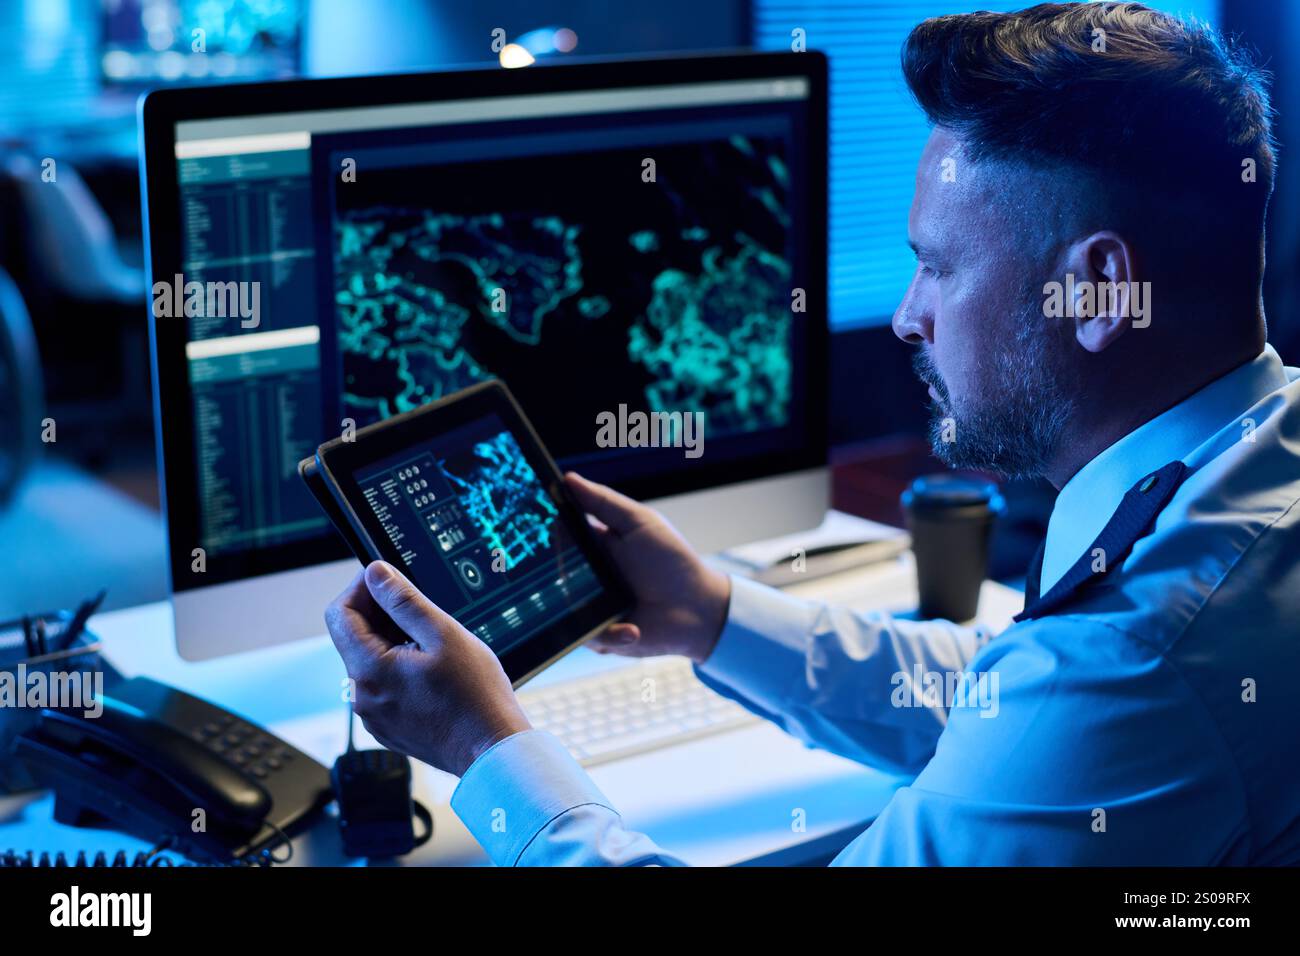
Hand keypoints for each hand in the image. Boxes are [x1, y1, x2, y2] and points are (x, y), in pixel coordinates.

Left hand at [324, 561, 530, 776]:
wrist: (492, 750)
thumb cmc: (475, 697)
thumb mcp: (443, 634)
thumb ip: (404, 600)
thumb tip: (376, 573)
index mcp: (369, 670)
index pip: (340, 613)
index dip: (362, 589)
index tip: (389, 581)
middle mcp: (362, 696)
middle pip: (354, 637)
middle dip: (382, 615)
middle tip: (423, 613)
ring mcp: (374, 715)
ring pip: (371, 661)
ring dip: (394, 642)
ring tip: (435, 647)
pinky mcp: (388, 726)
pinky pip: (383, 685)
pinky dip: (400, 669)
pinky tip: (433, 672)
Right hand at [564, 472, 730, 663]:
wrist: (699, 608)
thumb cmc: (673, 561)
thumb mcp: (639, 523)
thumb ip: (603, 502)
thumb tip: (567, 479)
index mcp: (596, 546)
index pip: (561, 536)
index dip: (550, 532)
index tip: (540, 525)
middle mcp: (589, 577)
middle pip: (554, 574)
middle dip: (558, 575)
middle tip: (577, 576)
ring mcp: (593, 607)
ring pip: (564, 610)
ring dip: (586, 609)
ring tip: (615, 605)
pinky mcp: (602, 635)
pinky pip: (587, 637)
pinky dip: (610, 633)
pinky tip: (633, 629)